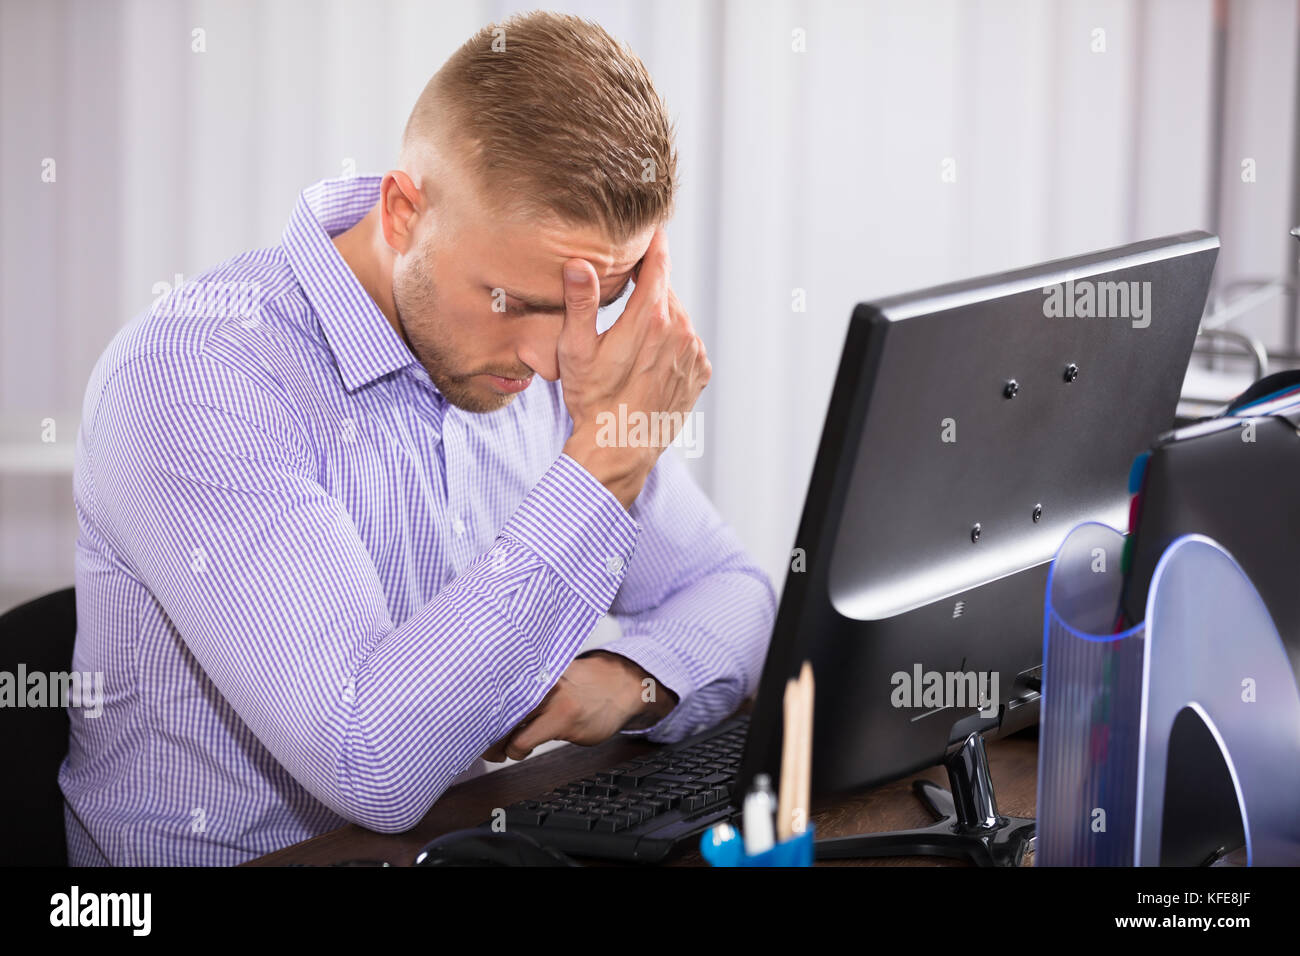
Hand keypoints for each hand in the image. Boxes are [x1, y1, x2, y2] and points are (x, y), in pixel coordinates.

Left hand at [480, 651, 678, 761]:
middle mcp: (536, 679)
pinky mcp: (561, 719)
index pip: (490, 685)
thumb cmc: (582, 685)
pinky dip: (515, 750)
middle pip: (491, 704)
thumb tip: (488, 703)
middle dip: (478, 729)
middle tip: (476, 741)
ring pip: (503, 725)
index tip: (463, 720)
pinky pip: (523, 741)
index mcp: (529, 668)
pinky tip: (520, 751)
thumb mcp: (549, 677)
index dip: (471, 706)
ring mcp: (548, 698)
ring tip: (498, 750)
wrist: (620, 686)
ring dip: (495, 744)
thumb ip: (524, 685)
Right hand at [558, 226, 710, 508]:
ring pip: (677, 317)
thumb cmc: (592, 400)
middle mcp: (681, 330)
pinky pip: (687, 344)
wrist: (618, 447)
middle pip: (665, 291)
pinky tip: (647, 361)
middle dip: (647, 288)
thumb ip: (579, 302)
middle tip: (622, 296)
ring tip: (631, 338)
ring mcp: (694, 353)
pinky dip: (671, 344)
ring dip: (659, 318)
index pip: (658, 263)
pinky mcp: (700, 372)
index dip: (653, 242)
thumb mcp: (576, 350)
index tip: (650, 228)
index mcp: (651, 318)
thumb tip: (580, 263)